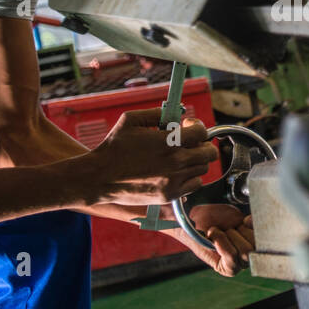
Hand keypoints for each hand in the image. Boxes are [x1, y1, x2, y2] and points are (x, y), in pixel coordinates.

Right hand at [77, 109, 217, 206]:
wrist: (100, 177)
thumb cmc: (114, 147)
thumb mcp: (131, 120)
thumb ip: (157, 113)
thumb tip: (176, 114)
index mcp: (168, 142)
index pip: (201, 132)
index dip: (197, 126)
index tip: (187, 126)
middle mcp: (175, 162)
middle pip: (209, 153)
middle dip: (202, 144)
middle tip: (190, 142)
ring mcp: (174, 180)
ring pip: (203, 169)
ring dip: (196, 160)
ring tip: (180, 156)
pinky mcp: (170, 195)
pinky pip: (194, 185)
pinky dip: (191, 177)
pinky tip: (177, 171)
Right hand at [171, 204, 255, 276]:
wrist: (201, 216)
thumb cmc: (193, 227)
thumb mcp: (192, 235)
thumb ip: (197, 237)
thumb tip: (165, 221)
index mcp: (226, 267)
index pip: (233, 261)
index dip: (223, 244)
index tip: (211, 231)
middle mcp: (240, 260)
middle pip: (247, 251)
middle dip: (231, 235)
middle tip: (220, 228)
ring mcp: (249, 246)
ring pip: (255, 241)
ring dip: (240, 229)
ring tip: (229, 226)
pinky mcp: (253, 233)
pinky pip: (261, 230)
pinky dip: (252, 223)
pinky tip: (243, 220)